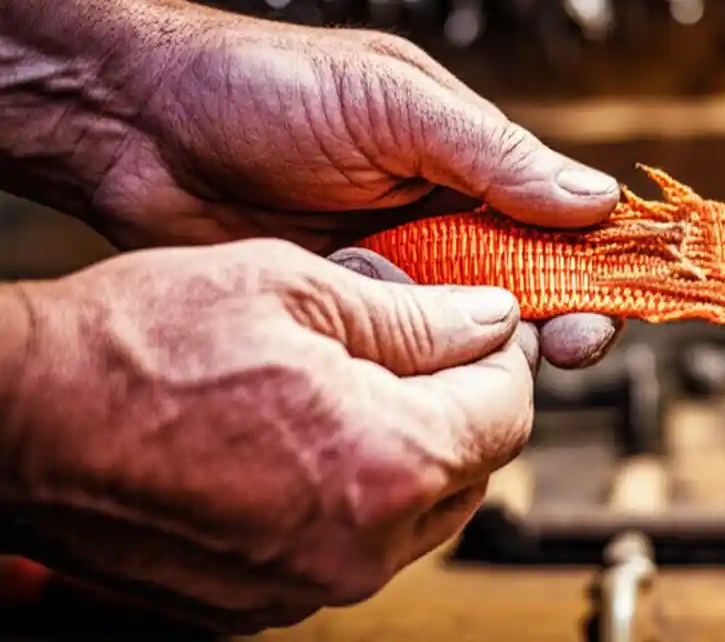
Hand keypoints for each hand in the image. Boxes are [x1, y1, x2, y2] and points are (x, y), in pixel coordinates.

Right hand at [1, 239, 537, 631]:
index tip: (484, 326)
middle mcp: (360, 547)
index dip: (504, 360)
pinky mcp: (261, 603)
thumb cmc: (137, 347)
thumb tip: (489, 320)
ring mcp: (308, 586)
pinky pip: (352, 548)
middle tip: (427, 350)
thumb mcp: (294, 289)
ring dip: (415, 452)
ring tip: (361, 387)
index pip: (507, 415)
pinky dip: (357, 496)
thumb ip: (415, 315)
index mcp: (386, 464)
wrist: (17, 421)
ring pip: (418, 517)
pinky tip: (313, 441)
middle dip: (465, 407)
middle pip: (472, 472)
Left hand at [2, 0, 619, 365]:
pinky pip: (409, 348)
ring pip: (474, 323)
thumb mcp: (392, 105)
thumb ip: (494, 155)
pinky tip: (432, 369)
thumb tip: (594, 197)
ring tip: (506, 359)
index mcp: (468, 157)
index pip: (564, 212)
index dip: (602, 254)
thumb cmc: (261, 87)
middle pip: (532, 279)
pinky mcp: (350, 310)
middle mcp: (441, 216)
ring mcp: (397, 267)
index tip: (626, 292)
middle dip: (565, 313)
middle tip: (573, 342)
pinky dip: (429, 362)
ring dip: (497, 345)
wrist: (137, 127)